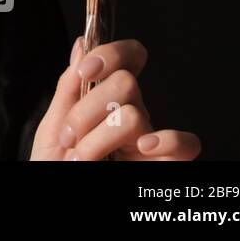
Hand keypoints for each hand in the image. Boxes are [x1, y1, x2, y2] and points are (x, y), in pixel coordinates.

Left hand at [30, 36, 201, 160]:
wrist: (57, 195)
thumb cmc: (56, 165)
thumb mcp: (54, 125)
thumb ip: (69, 87)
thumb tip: (82, 45)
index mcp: (106, 99)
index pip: (127, 60)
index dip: (111, 54)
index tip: (85, 71)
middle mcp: (131, 115)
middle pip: (126, 83)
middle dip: (87, 109)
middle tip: (69, 137)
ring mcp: (149, 139)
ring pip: (133, 114)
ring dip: (97, 138)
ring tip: (82, 158)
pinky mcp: (164, 163)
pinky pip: (185, 144)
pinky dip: (165, 141)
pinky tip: (140, 150)